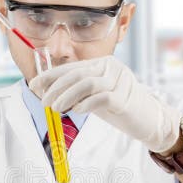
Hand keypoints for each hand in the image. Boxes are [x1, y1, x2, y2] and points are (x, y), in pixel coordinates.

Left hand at [28, 55, 180, 152]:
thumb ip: (76, 90)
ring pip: (86, 83)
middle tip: (43, 102)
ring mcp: (119, 80)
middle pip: (76, 74)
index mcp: (102, 63)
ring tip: (56, 109)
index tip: (33, 85)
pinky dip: (85, 104)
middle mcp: (111, 67)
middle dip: (55, 88)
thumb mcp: (94, 95)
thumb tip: (47, 92)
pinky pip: (100, 97)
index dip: (50, 76)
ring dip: (66, 97)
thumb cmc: (119, 107)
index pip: (71, 66)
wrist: (148, 119)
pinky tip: (77, 111)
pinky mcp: (125, 97)